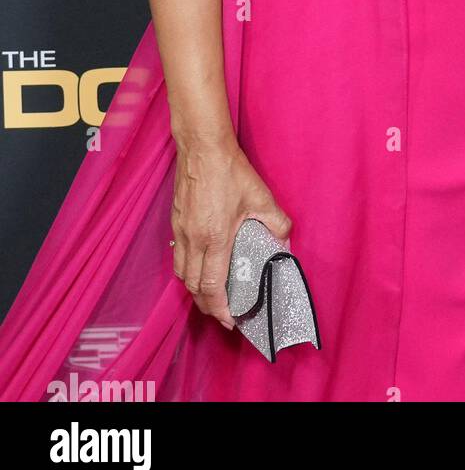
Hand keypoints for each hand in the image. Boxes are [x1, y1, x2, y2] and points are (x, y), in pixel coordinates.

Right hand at [170, 137, 291, 328]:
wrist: (202, 148)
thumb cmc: (230, 171)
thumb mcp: (260, 196)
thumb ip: (276, 221)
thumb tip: (284, 240)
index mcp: (215, 238)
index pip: (212, 286)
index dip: (219, 308)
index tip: (229, 321)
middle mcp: (193, 240)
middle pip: (192, 287)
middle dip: (206, 305)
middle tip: (222, 312)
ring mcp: (181, 231)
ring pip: (181, 273)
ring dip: (194, 289)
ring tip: (210, 294)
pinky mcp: (175, 221)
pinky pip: (178, 255)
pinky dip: (187, 269)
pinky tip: (199, 264)